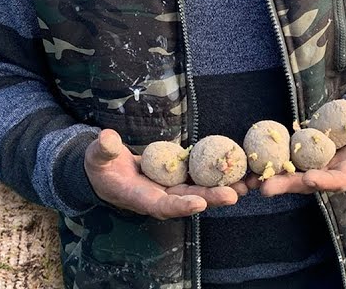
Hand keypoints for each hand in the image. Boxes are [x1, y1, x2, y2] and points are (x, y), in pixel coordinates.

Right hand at [85, 129, 243, 218]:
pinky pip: (201, 178)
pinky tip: (240, 171)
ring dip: (224, 189)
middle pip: (188, 201)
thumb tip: (107, 138)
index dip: (179, 205)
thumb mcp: (96, 156)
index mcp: (138, 197)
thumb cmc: (100, 164)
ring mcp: (171, 189)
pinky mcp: (179, 179)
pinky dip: (219, 176)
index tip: (198, 203)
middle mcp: (159, 197)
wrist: (106, 170)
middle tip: (236, 194)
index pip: (160, 205)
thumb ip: (102, 150)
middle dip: (212, 198)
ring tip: (248, 184)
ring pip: (200, 191)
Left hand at [250, 103, 345, 195]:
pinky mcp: (302, 156)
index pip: (339, 179)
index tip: (312, 180)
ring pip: (292, 175)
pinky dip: (269, 165)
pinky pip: (284, 162)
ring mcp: (314, 165)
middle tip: (268, 189)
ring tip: (252, 182)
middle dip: (289, 186)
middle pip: (308, 182)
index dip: (325, 181)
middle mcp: (330, 171)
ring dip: (272, 179)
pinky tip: (250, 165)